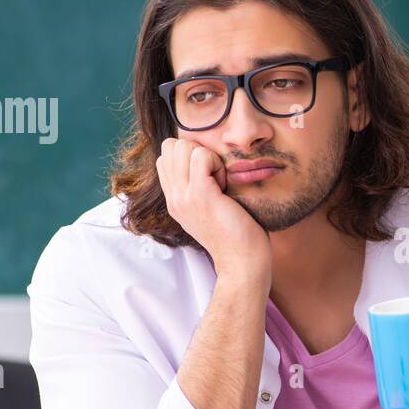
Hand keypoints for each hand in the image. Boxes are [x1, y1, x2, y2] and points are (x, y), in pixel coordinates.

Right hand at [155, 137, 270, 290]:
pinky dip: (217, 163)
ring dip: (208, 157)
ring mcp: (182, 197)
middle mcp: (173, 198)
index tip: (211, 178)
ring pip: (183, 146)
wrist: (242, 262)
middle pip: (170, 146)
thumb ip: (200, 188)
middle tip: (216, 178)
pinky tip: (225, 185)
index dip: (190, 156)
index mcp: (173, 200)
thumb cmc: (237, 235)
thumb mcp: (210, 209)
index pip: (166, 157)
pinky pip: (201, 156)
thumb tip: (206, 161)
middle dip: (197, 152)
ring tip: (220, 182)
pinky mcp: (199, 195)